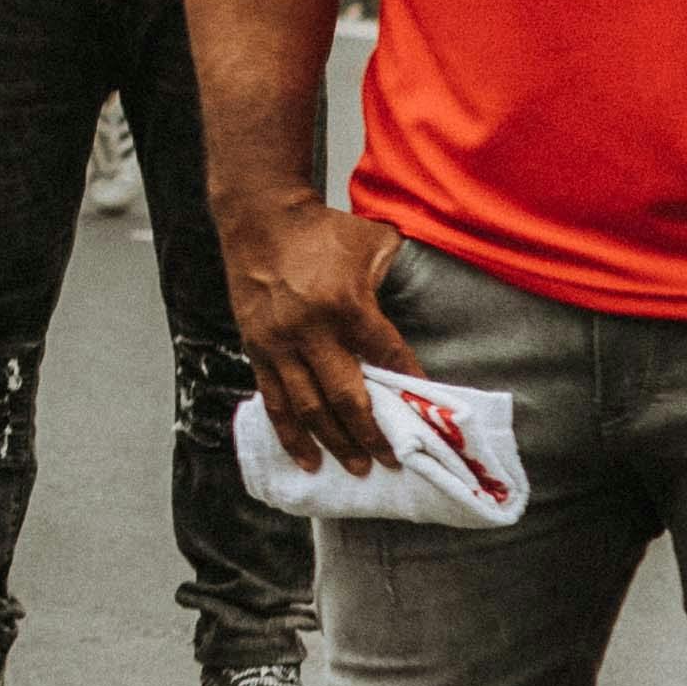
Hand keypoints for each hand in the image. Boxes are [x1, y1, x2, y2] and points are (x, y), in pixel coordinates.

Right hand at [223, 199, 418, 474]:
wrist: (259, 217)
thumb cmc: (321, 230)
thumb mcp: (371, 244)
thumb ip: (396, 279)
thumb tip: (430, 306)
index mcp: (345, 304)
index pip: (387, 358)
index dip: (411, 389)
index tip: (429, 418)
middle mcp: (308, 330)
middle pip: (344, 396)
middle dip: (370, 433)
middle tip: (390, 461)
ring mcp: (277, 342)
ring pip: (307, 406)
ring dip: (332, 442)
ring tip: (354, 468)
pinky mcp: (256, 347)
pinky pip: (273, 399)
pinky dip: (289, 433)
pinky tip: (305, 457)